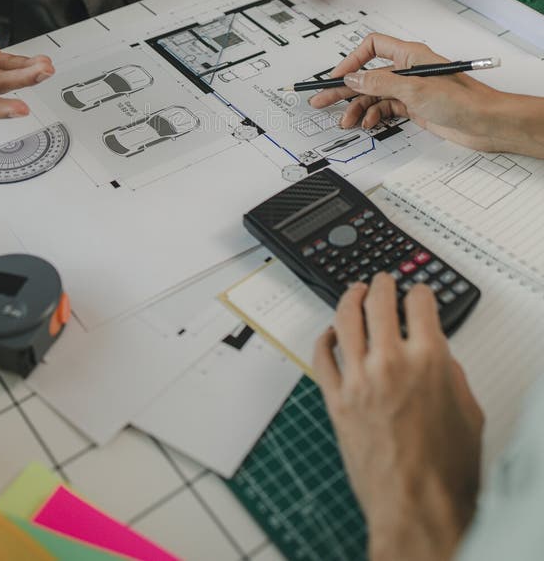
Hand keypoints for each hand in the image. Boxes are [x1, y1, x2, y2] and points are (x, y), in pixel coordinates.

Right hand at [309, 33, 510, 151]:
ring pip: (373, 94)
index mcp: (409, 55)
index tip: (337, 77)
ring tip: (345, 120)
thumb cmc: (462, 99)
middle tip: (321, 99)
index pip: (372, 47)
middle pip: (367, 74)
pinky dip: (373, 115)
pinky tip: (368, 123)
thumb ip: (380, 82)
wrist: (485, 123)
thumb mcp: (414, 89)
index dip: (352, 61)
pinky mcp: (413, 107)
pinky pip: (384, 108)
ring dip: (357, 107)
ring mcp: (410, 89)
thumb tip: (353, 77)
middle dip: (344, 88)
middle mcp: (408, 69)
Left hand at [314, 275, 483, 560]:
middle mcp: (389, 363)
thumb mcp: (467, 411)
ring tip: (354, 292)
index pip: (419, 303)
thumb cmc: (444, 470)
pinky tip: (329, 333)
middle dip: (382, 284)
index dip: (419, 292)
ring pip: (344, 320)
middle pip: (378, 301)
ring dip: (349, 298)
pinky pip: (321, 357)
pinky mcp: (335, 400)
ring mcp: (358, 380)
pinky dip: (324, 339)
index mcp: (428, 360)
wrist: (416, 507)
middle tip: (382, 281)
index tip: (417, 293)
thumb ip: (450, 373)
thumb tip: (436, 356)